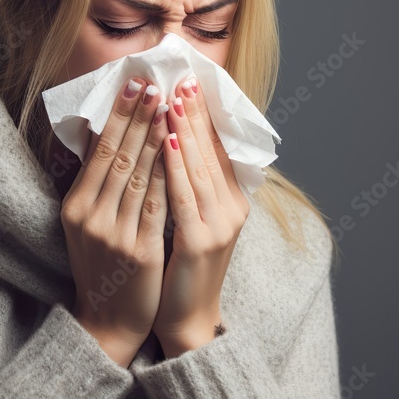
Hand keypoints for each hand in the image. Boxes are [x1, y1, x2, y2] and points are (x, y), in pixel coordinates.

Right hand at [60, 76, 171, 366]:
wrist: (109, 321)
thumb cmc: (102, 266)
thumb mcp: (86, 224)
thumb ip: (95, 185)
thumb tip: (109, 135)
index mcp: (75, 207)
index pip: (100, 151)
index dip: (118, 116)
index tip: (133, 84)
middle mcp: (90, 217)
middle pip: (118, 156)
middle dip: (137, 117)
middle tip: (152, 83)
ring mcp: (113, 234)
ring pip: (138, 175)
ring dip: (155, 137)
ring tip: (168, 106)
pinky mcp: (139, 250)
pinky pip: (157, 204)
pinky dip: (168, 174)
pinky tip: (179, 151)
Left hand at [153, 74, 249, 356]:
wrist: (186, 318)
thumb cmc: (182, 266)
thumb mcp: (191, 218)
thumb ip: (188, 184)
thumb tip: (172, 140)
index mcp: (231, 201)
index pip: (217, 149)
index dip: (204, 115)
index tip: (189, 83)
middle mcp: (231, 209)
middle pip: (211, 151)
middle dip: (195, 113)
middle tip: (183, 79)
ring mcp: (218, 225)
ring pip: (199, 167)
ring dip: (185, 129)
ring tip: (173, 99)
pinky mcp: (200, 241)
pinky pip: (185, 195)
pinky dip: (176, 164)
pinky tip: (167, 140)